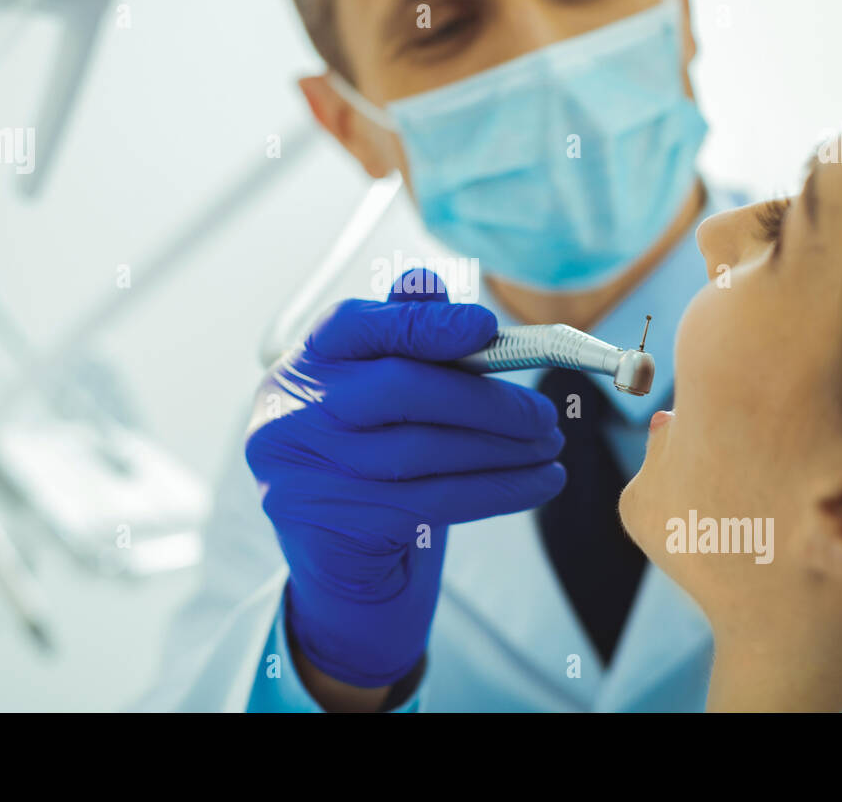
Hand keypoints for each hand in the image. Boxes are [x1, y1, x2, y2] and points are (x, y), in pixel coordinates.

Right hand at [245, 270, 565, 691]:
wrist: (340, 556)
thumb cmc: (368, 456)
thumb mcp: (377, 393)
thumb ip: (403, 337)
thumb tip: (431, 284)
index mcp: (305, 362)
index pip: (357, 325)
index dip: (424, 324)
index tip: (486, 328)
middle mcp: (292, 413)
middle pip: (399, 389)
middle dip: (484, 400)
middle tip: (542, 414)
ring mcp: (305, 474)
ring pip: (424, 451)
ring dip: (502, 450)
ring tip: (549, 448)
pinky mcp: (335, 526)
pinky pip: (434, 502)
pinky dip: (497, 490)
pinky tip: (536, 483)